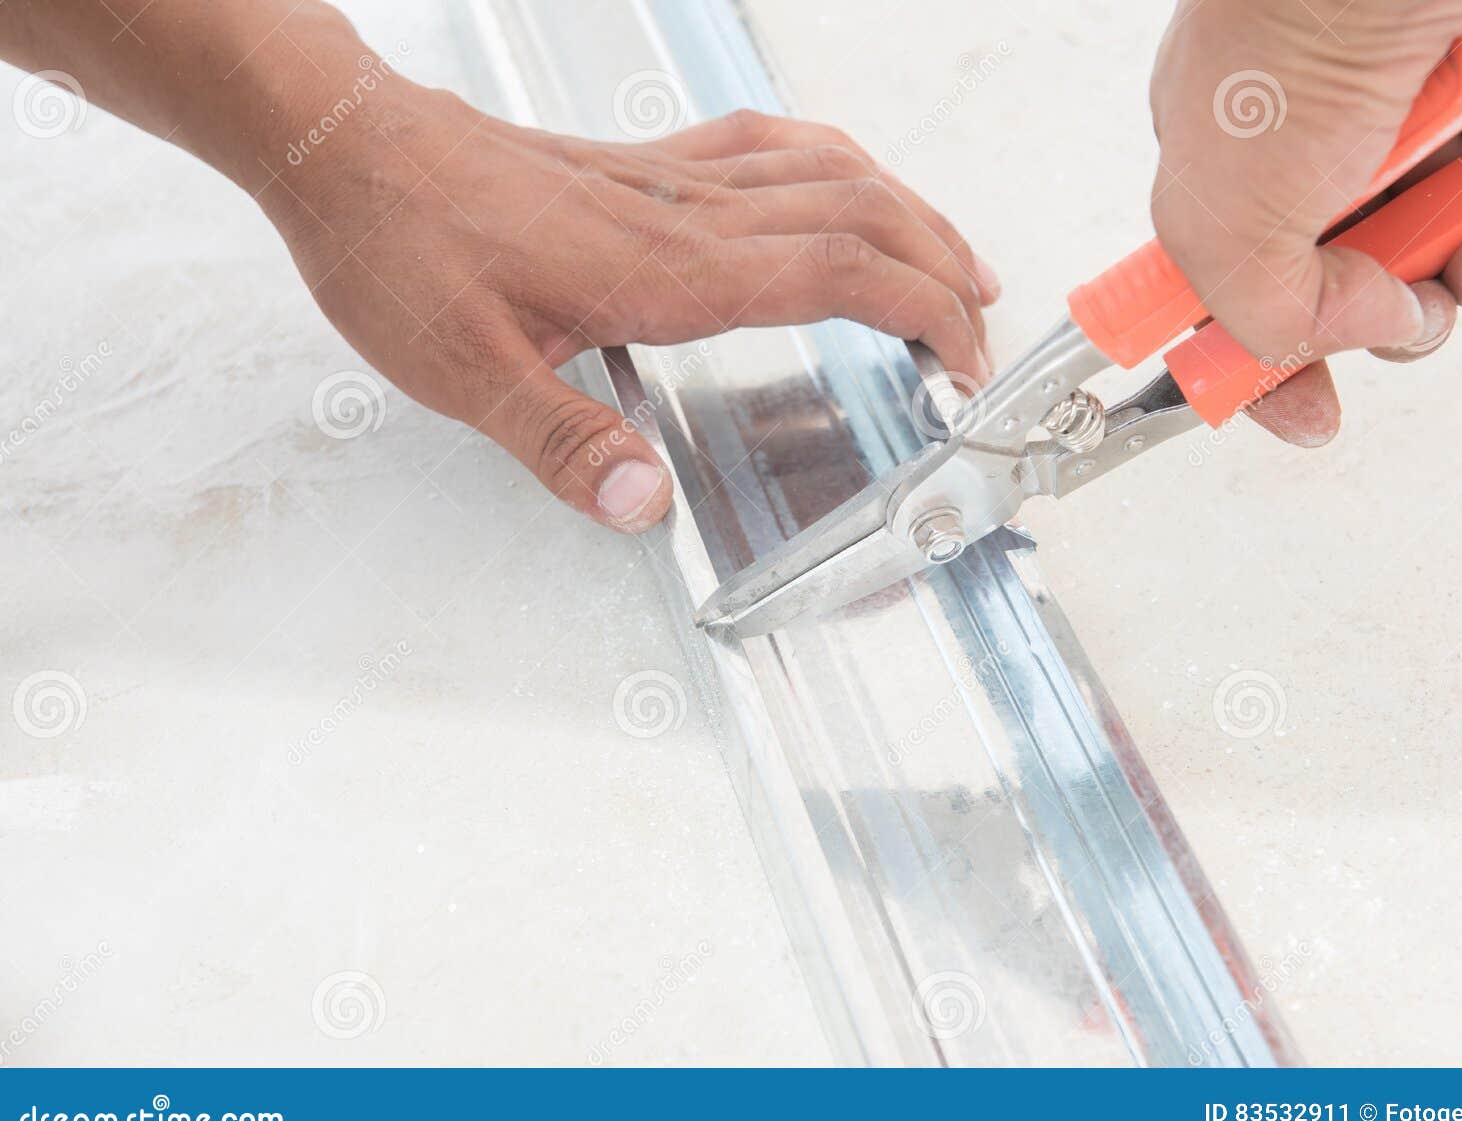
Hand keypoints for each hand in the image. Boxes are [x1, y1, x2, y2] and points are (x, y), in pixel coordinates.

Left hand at [261, 83, 997, 532]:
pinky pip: (772, 146)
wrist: (350, 152)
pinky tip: (847, 184)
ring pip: (830, 173)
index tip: (965, 356)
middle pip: (859, 217)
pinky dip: (837, 166)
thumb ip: (563, 444)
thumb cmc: (403, 251)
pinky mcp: (648, 162)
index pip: (834, 273)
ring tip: (954, 263)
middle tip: (983, 332)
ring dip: (908, 214)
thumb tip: (644, 505)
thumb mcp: (468, 373)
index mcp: (666, 268)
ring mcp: (673, 177)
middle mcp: (686, 212)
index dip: (919, 308)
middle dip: (940, 271)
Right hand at [1149, 0, 1461, 444]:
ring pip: (1440, 239)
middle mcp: (1301, 156)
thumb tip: (1359, 330)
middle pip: (1350, 286)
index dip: (1271, 370)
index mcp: (1216, 182)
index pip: (1233, 304)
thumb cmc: (1289, 35)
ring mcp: (1392, 122)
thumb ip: (1266, 313)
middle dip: (1398, 317)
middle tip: (1418, 303)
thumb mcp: (1225, 218)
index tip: (1311, 411)